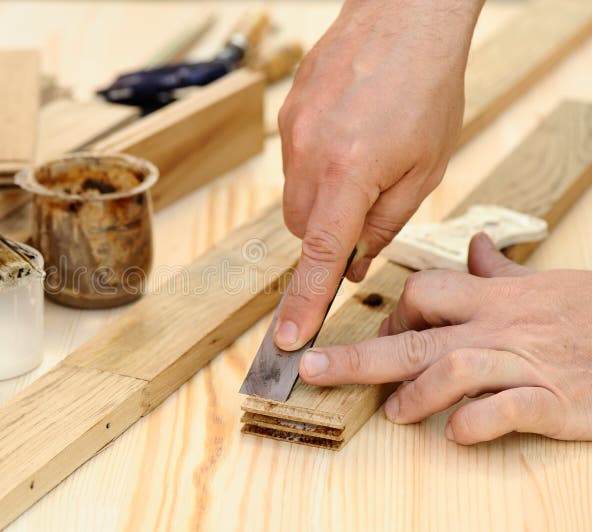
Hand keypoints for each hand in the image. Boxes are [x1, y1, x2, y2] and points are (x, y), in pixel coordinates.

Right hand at [275, 0, 482, 349]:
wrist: (405, 15)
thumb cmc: (427, 87)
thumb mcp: (426, 168)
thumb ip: (386, 223)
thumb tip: (355, 261)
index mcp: (348, 175)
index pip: (316, 256)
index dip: (302, 303)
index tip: (287, 338)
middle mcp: (308, 155)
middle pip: (298, 227)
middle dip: (324, 236)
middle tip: (362, 217)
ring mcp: (291, 131)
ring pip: (293, 194)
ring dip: (321, 199)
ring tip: (361, 163)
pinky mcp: (286, 113)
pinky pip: (292, 160)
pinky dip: (315, 166)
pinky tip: (348, 137)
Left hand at [299, 233, 591, 444]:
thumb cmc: (589, 314)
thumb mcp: (544, 284)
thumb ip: (499, 272)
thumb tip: (473, 247)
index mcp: (493, 298)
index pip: (423, 292)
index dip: (394, 315)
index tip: (386, 335)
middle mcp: (499, 328)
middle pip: (415, 337)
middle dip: (357, 356)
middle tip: (313, 371)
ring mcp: (525, 363)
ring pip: (452, 372)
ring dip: (415, 395)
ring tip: (395, 413)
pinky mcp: (554, 402)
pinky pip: (504, 411)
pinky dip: (473, 423)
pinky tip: (456, 431)